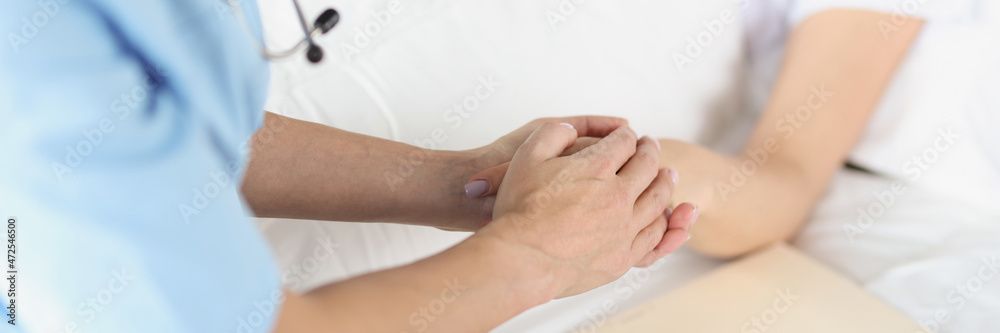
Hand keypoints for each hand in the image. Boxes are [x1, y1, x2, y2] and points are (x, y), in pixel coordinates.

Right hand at [474, 122, 695, 297]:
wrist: (522, 260)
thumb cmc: (520, 210)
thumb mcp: (527, 156)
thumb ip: (552, 134)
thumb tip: (571, 129)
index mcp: (596, 167)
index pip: (624, 142)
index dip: (627, 135)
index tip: (629, 135)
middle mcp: (618, 195)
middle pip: (648, 167)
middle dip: (651, 152)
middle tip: (652, 147)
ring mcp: (624, 227)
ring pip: (657, 200)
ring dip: (665, 183)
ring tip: (667, 176)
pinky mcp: (623, 256)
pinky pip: (654, 235)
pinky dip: (663, 220)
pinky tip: (661, 215)